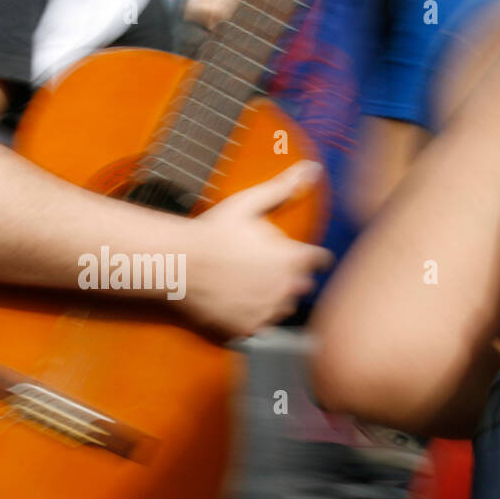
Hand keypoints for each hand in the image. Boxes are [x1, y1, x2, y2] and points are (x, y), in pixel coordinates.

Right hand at [179, 160, 330, 338]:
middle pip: (303, 285)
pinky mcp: (247, 329)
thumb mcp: (248, 204)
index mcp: (292, 259)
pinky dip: (254, 317)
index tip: (300, 254)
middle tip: (266, 266)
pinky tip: (238, 302)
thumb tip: (311, 169)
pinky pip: (261, 327)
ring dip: (275, 298)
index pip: (320, 261)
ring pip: (284, 308)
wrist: (179, 264)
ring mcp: (266, 312)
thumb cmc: (212, 232)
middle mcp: (285, 289)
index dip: (310, 255)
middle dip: (292, 276)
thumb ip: (283, 188)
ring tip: (251, 284)